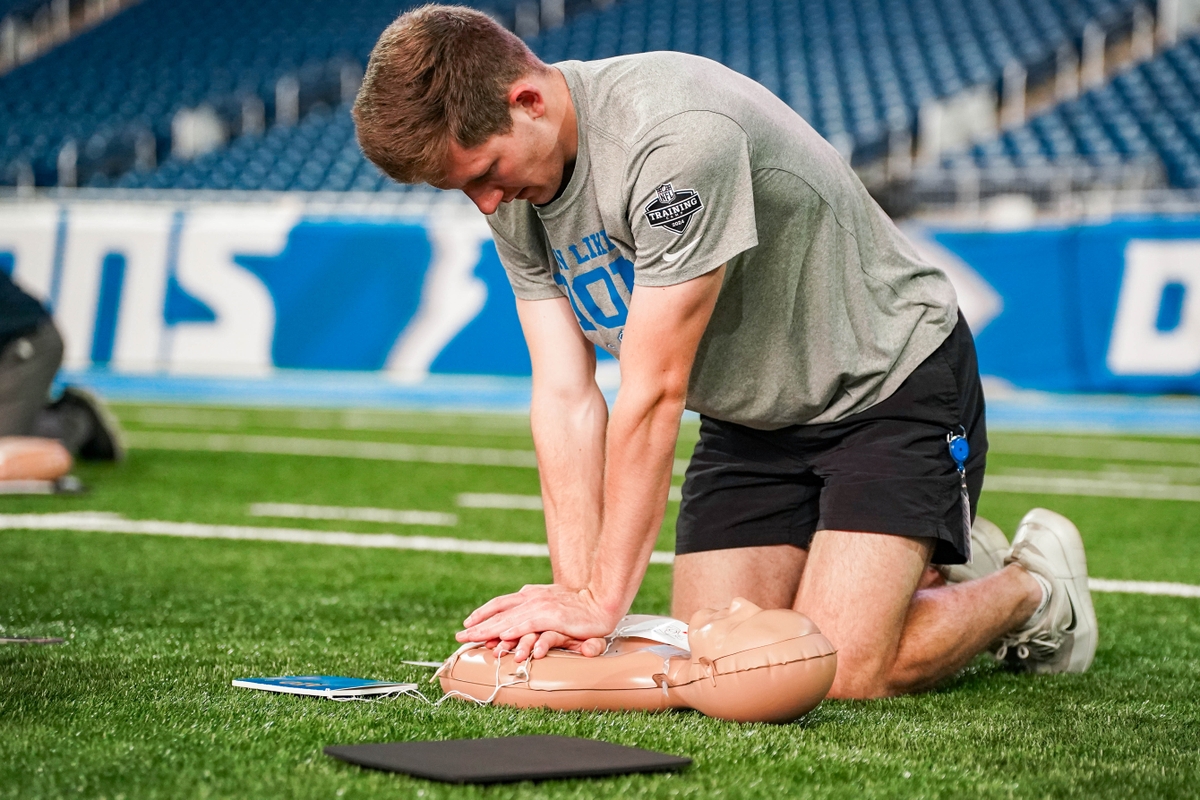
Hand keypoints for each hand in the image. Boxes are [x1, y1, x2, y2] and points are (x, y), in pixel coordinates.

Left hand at [457, 584, 617, 660]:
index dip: (483, 613)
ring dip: (489, 630)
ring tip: (473, 638)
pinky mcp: (552, 616)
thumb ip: (535, 610)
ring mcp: (541, 606)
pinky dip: (513, 631)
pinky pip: (528, 624)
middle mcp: (532, 598)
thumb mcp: (551, 605)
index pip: (500, 603)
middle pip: (499, 612)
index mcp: (531, 594)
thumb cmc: (578, 608)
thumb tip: (519, 619)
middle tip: (460, 636)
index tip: (468, 623)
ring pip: (509, 619)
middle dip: (478, 625)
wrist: (601, 603)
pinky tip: (501, 638)